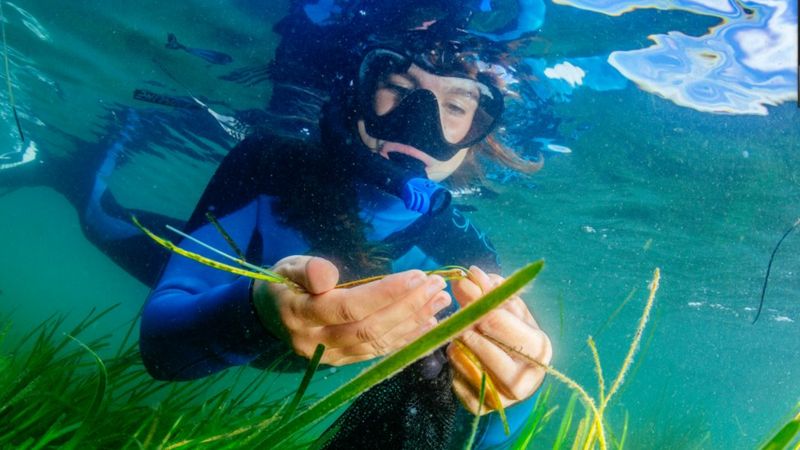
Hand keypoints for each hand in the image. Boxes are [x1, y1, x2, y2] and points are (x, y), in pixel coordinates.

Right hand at [252, 255, 451, 365]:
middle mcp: (317, 341)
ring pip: (378, 343)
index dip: (386, 293)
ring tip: (441, 302)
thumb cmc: (283, 284)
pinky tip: (428, 324)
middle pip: (369, 328)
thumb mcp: (288, 267)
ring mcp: (331, 356)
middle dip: (408, 307)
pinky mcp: (343, 362)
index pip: (350, 306)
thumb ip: (308, 270)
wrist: (267, 316)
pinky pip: (378, 353)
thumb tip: (327, 274)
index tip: (417, 276)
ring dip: (414, 323)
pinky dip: (406, 339)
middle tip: (437, 286)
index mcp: (301, 314)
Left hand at [448, 266, 551, 414]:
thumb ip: (492, 290)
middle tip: (459, 315)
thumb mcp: (511, 308)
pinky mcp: (482, 408)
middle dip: (465, 325)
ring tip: (461, 336)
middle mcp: (524, 377)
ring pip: (466, 363)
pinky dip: (453, 367)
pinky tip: (460, 357)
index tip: (464, 286)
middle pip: (480, 344)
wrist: (519, 373)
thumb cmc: (515, 333)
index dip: (478, 303)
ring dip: (457, 345)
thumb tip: (471, 276)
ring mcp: (504, 397)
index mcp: (538, 347)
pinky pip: (457, 383)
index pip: (498, 322)